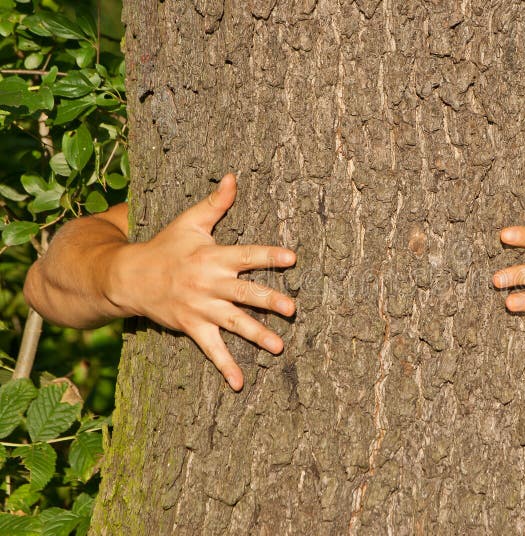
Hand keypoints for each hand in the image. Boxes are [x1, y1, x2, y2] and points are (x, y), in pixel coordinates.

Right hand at [106, 174, 295, 390]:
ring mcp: (201, 308)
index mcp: (212, 256)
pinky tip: (240, 383)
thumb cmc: (166, 246)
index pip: (246, 255)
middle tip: (292, 309)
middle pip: (243, 293)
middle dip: (268, 300)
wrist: (128, 277)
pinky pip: (212, 350)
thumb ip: (216, 203)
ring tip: (279, 346)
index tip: (292, 257)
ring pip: (233, 323)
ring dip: (256, 335)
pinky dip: (226, 367)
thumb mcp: (190, 222)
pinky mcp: (192, 327)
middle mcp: (209, 284)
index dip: (268, 255)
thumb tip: (233, 176)